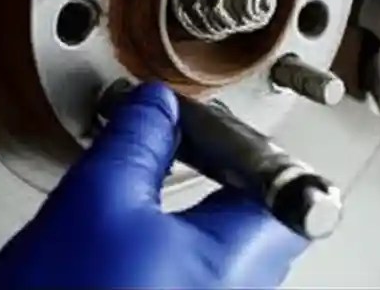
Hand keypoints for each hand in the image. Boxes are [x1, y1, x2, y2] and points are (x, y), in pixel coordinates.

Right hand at [0, 82, 308, 288]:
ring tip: (132, 206)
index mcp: (241, 261)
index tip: (194, 127)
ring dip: (180, 219)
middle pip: (254, 218)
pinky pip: (190, 283)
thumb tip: (155, 107)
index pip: (285, 182)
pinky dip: (163, 258)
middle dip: (209, 177)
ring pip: (218, 253)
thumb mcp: (93, 202)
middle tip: (163, 158)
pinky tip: (118, 255)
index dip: (240, 141)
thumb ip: (135, 142)